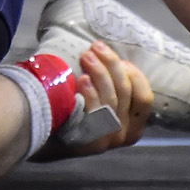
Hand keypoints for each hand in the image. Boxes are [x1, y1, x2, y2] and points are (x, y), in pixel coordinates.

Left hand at [33, 41, 154, 160]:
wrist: (45, 135)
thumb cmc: (76, 111)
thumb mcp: (103, 102)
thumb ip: (114, 87)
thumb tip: (117, 61)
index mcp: (133, 125)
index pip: (144, 98)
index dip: (133, 74)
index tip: (118, 59)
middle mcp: (123, 134)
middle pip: (125, 92)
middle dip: (112, 64)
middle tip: (95, 47)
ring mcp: (107, 139)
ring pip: (111, 99)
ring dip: (100, 72)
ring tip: (87, 56)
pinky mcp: (89, 141)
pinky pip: (95, 112)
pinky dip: (91, 93)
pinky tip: (82, 79)